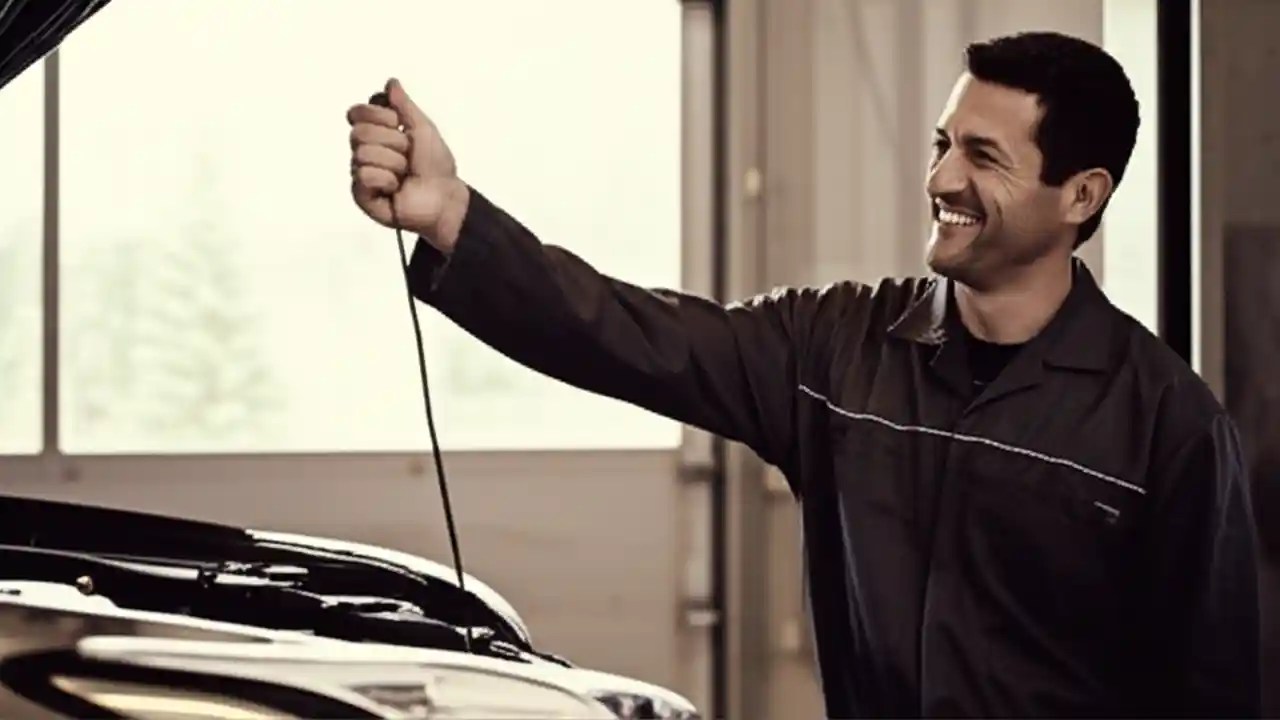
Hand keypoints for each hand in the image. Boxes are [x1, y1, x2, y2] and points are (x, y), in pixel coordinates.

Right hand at [348, 78, 469, 252]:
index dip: (379, 115)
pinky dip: (387, 181)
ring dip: (394, 163)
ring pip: (363, 154)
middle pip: (359, 132)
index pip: (357, 112)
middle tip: (408, 156)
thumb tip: (391, 82)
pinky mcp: (361, 194)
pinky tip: (395, 189)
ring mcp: (361, 172)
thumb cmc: (435, 165)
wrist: (443, 197)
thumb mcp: (423, 129)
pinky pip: (364, 175)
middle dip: (393, 142)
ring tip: (404, 175)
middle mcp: (364, 150)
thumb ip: (404, 105)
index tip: (400, 125)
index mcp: (376, 132)